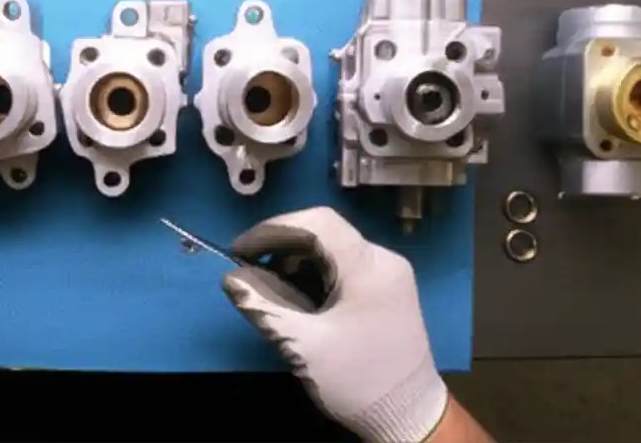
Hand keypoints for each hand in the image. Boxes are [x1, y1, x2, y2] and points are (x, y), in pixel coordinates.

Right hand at [222, 207, 446, 442]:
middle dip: (282, 245)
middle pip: (325, 232)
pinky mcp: (388, 289)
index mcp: (368, 267)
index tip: (239, 250)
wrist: (409, 417)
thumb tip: (230, 278)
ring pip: (334, 248)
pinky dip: (316, 273)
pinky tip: (296, 295)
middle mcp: (384, 260)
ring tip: (268, 285)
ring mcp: (390, 274)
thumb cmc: (357, 379)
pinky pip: (345, 265)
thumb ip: (262, 305)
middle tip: (248, 268)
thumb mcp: (302, 346)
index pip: (317, 223)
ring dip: (297, 260)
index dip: (272, 229)